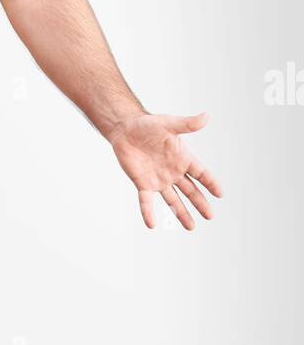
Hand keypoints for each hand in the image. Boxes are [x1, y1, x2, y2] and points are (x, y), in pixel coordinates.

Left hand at [108, 111, 221, 229]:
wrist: (125, 130)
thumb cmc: (147, 124)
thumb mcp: (168, 123)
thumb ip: (187, 124)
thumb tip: (206, 116)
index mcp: (183, 158)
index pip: (201, 173)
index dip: (210, 183)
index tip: (220, 194)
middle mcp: (173, 172)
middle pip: (191, 190)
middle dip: (200, 203)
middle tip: (210, 216)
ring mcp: (159, 179)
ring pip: (173, 200)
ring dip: (181, 213)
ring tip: (191, 227)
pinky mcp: (143, 183)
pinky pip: (147, 201)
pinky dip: (148, 212)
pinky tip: (152, 224)